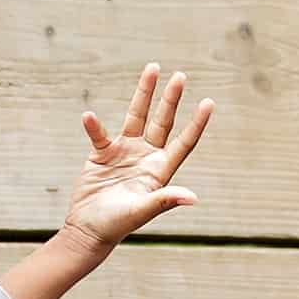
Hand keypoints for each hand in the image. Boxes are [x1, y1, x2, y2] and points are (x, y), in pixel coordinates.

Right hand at [61, 63, 212, 253]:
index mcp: (160, 170)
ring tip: (152, 69)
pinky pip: (99, 134)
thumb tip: (193, 198)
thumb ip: (164, 200)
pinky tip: (89, 118)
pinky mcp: (102, 154)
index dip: (196, 123)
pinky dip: (94, 126)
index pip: (183, 142)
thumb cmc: (118, 224)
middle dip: (171, 99)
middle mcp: (146, 157)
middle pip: (162, 122)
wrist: (89, 229)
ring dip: (143, 94)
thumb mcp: (142, 210)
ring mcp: (125, 153)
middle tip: (181, 76)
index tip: (209, 103)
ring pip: (136, 117)